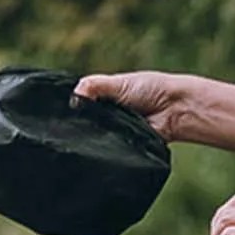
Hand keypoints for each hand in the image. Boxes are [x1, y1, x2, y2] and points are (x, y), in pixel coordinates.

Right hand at [75, 70, 197, 140]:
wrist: (176, 109)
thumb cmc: (150, 89)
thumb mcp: (116, 82)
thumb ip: (92, 86)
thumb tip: (72, 99)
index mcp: (102, 99)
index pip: (78, 106)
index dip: (70, 109)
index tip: (59, 112)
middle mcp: (106, 117)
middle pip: (84, 123)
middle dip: (80, 124)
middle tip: (74, 124)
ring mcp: (115, 133)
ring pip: (95, 138)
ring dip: (94, 136)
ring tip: (92, 133)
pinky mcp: (124, 148)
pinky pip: (110, 151)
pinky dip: (107, 148)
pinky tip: (103, 145)